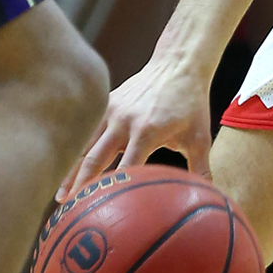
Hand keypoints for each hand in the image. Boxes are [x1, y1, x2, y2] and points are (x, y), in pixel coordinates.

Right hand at [61, 59, 213, 197]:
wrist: (178, 63)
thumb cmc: (191, 104)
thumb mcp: (200, 137)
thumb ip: (202, 169)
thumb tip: (211, 198)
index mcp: (148, 131)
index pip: (127, 167)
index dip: (114, 188)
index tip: (103, 209)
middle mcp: (125, 121)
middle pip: (95, 158)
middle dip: (82, 185)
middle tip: (70, 208)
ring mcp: (112, 110)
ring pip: (85, 145)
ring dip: (71, 170)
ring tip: (60, 195)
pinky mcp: (107, 103)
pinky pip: (88, 130)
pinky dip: (76, 149)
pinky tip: (68, 168)